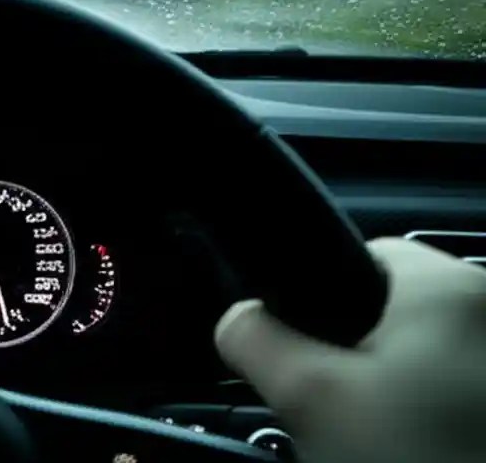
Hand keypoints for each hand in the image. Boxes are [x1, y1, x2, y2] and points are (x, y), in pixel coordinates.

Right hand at [216, 238, 485, 462]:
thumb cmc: (416, 456)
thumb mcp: (308, 398)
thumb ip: (255, 339)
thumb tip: (236, 321)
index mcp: (448, 286)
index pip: (363, 256)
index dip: (321, 306)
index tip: (312, 365)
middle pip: (399, 315)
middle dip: (365, 359)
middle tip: (348, 416)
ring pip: (435, 360)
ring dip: (408, 393)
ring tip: (392, 445)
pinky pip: (465, 389)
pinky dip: (442, 415)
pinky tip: (428, 452)